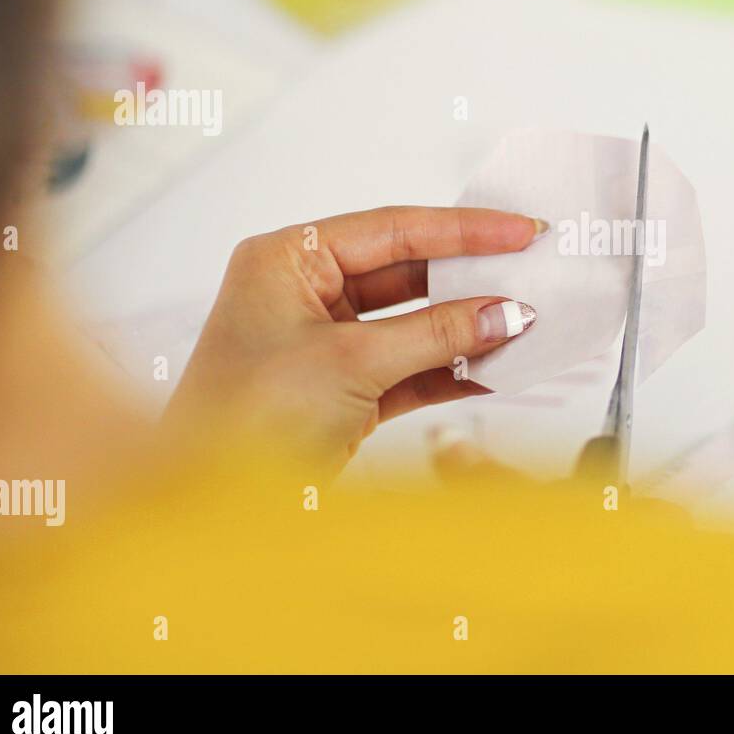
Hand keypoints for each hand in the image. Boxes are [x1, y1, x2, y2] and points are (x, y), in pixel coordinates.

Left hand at [166, 206, 543, 476]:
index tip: (518, 230)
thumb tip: (503, 312)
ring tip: (524, 322)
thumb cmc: (241, 420)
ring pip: (415, 323)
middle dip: (470, 279)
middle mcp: (305, 295)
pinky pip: (413, 368)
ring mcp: (327, 345)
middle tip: (530, 271)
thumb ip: (436, 335)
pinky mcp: (346, 392)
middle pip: (407, 273)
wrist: (203, 504)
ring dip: (467, 328)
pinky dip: (453, 371)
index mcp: (287, 261)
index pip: (392, 230)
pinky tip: (496, 368)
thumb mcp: (350, 364)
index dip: (462, 230)